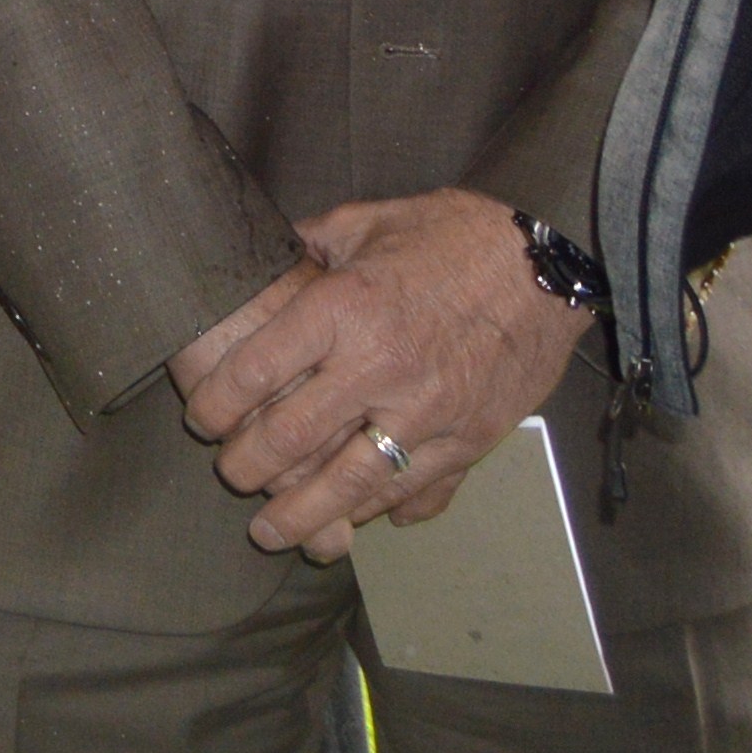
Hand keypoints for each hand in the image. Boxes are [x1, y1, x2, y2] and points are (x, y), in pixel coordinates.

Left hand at [169, 190, 587, 561]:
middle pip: (292, 439)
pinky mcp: (471, 440)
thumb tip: (264, 258)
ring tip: (273, 530)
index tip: (201, 419)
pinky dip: (381, 511)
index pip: (255, 371)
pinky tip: (354, 519)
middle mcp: (381, 368)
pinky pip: (415, 491)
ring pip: (350, 485)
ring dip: (303, 515)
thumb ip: (309, 247)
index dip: (215, 405)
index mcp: (345, 308)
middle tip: (230, 476)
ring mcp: (429, 413)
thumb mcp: (368, 222)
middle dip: (247, 468)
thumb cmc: (454, 234)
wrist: (550, 260)